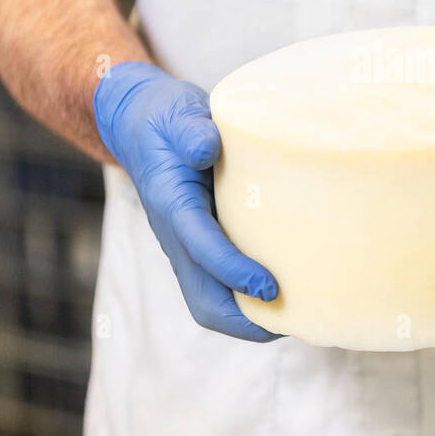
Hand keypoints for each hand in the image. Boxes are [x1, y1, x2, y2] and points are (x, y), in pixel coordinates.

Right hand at [93, 61, 279, 340]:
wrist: (137, 123)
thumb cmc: (165, 118)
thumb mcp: (177, 113)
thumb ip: (191, 130)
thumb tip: (206, 149)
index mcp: (172, 204)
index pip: (202, 249)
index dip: (236, 273)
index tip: (272, 286)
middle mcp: (177, 236)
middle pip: (203, 300)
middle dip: (245, 322)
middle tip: (296, 321)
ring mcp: (185, 246)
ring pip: (210, 302)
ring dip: (249, 320)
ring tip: (297, 319)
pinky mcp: (198, 245)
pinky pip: (218, 288)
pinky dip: (248, 303)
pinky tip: (286, 298)